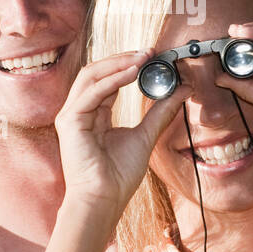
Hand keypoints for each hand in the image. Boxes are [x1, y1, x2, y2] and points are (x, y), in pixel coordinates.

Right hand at [54, 48, 188, 239]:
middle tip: (150, 51)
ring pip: (92, 75)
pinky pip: (92, 92)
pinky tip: (133, 72)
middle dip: (123, 58)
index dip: (129, 65)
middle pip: (97, 72)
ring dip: (118, 63)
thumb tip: (182, 89)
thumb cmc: (118, 176)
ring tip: (143, 57)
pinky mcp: (70, 120)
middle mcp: (79, 110)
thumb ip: (161, 112)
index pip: (108, 80)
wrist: (103, 200)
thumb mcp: (146, 136)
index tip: (153, 57)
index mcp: (93, 113)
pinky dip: (114, 79)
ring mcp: (72, 114)